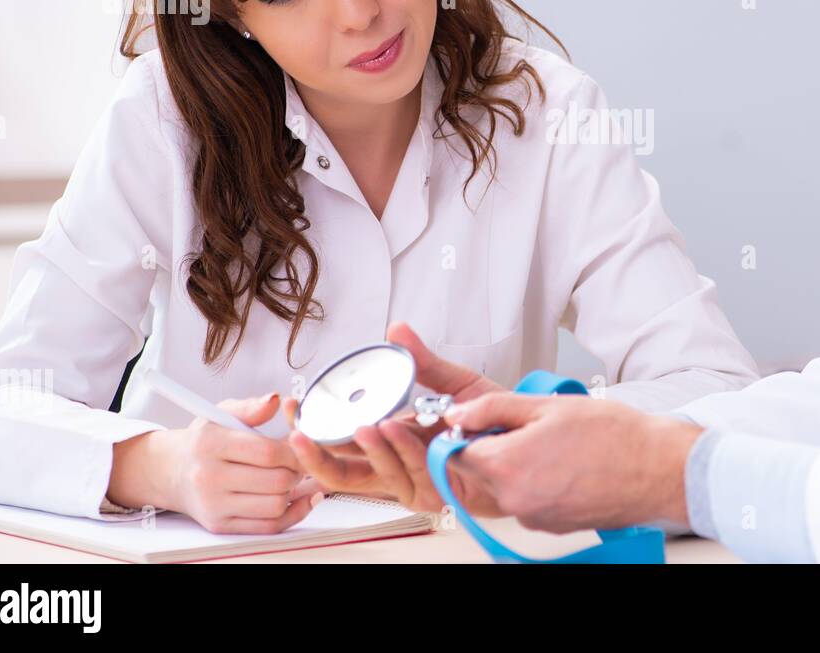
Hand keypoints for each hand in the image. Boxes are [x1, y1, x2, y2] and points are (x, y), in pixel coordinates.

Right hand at [118, 392, 323, 533]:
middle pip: (276, 481)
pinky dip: (291, 513)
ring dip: (293, 491)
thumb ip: (251, 407)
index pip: (267, 452)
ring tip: (291, 477)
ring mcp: (213, 505)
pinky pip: (268, 527)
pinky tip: (299, 498)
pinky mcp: (220, 525)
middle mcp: (209, 478)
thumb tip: (275, 400)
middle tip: (299, 462)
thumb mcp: (222, 413)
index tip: (302, 445)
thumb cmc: (205, 440)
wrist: (173, 471)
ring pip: (275, 505)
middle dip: (297, 470)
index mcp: (211, 444)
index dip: (295, 450)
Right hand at [284, 322, 505, 513]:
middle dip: (316, 452)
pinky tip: (394, 429)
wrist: (528, 435)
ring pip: (375, 474)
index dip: (311, 429)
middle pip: (342, 470)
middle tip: (299, 429)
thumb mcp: (452, 382)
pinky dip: (402, 450)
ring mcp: (415, 479)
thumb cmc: (490, 418)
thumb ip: (421, 360)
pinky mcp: (438, 490)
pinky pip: (413, 471)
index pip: (338, 442)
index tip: (291, 407)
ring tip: (358, 425)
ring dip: (365, 448)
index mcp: (391, 440)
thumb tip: (397, 329)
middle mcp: (397, 463)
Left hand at [440, 394, 702, 533]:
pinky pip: (529, 499)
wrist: (658, 470)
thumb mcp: (546, 405)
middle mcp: (515, 500)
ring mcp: (533, 517)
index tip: (481, 420)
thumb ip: (493, 409)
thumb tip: (458, 415)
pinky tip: (567, 463)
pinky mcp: (550, 526)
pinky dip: (539, 482)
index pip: (455, 452)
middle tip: (530, 425)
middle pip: (481, 470)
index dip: (466, 431)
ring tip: (557, 443)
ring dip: (519, 464)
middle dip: (496, 446)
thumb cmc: (613, 435)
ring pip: (507, 485)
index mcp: (507, 466)